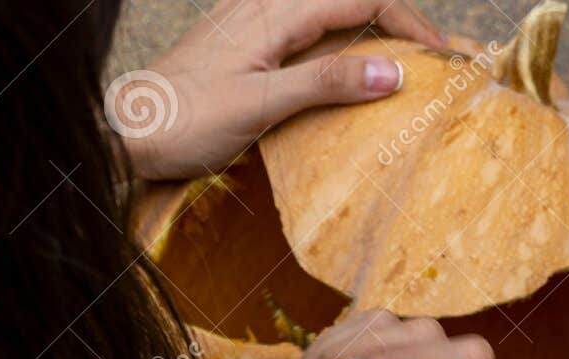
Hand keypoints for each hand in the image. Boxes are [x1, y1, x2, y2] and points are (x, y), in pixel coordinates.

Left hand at [112, 0, 448, 181]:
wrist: (126, 134)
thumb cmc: (184, 122)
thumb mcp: (261, 106)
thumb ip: (326, 84)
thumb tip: (394, 72)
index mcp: (276, 11)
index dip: (409, 22)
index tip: (442, 56)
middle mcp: (265, 4)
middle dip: (396, 22)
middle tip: (432, 60)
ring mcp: (250, 19)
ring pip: (327, 11)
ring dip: (367, 29)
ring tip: (399, 65)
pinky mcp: (241, 41)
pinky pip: (302, 28)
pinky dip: (336, 42)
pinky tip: (344, 70)